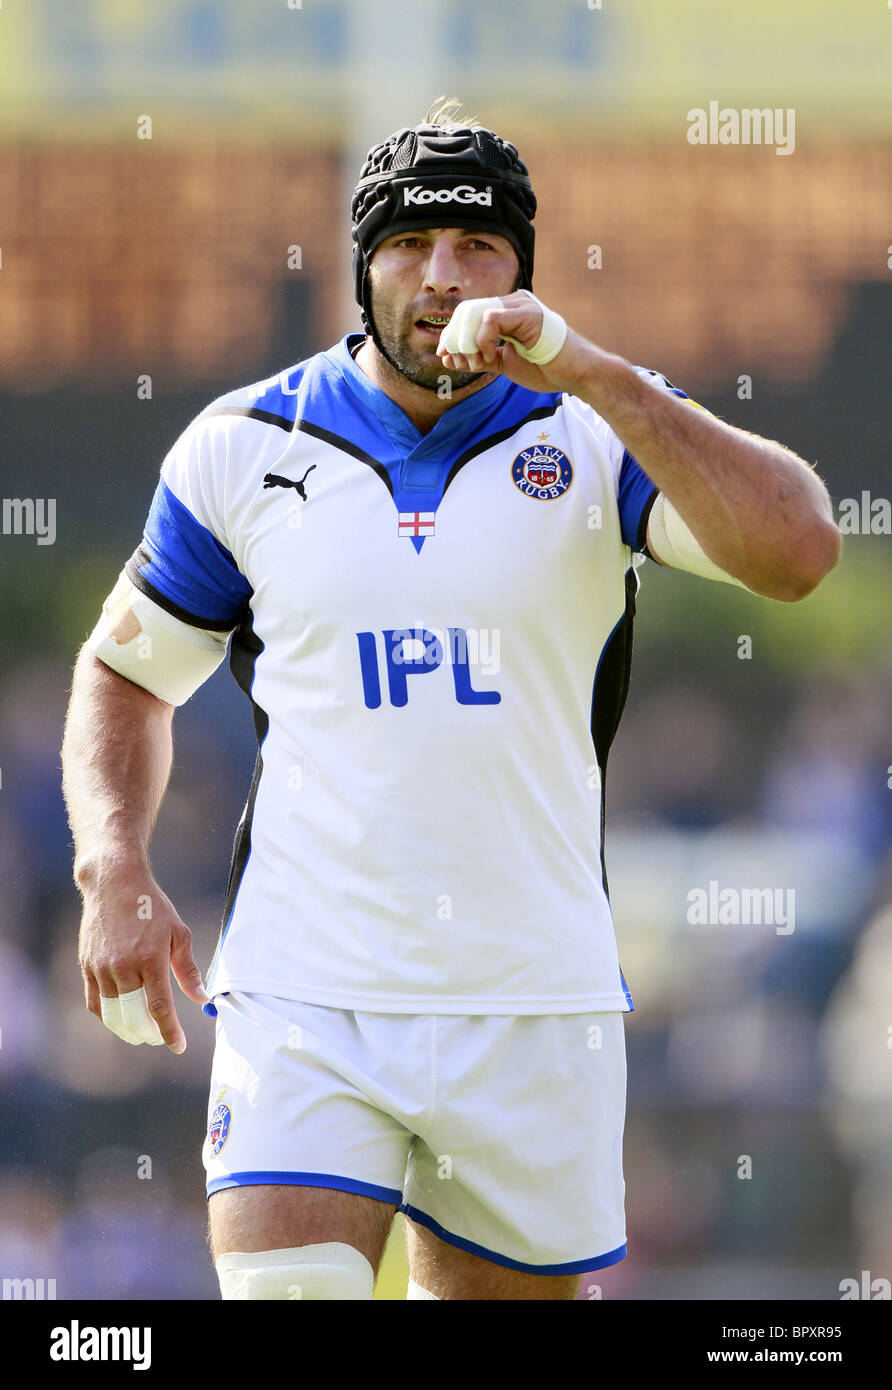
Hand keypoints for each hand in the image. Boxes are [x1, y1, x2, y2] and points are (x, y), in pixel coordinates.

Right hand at [78, 861, 209, 1053]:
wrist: (115, 884)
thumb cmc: (152, 907)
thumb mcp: (178, 933)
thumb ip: (188, 970)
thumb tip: (203, 998)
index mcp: (150, 959)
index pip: (159, 1008)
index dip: (170, 1032)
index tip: (179, 1046)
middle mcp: (124, 967)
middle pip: (134, 1018)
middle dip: (149, 1034)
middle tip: (159, 1037)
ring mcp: (102, 968)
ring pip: (113, 1015)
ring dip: (128, 1029)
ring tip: (141, 1031)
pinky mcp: (86, 966)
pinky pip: (95, 1003)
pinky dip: (108, 1016)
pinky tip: (119, 1017)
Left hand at [436, 290, 583, 393]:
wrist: (576, 374)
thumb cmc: (546, 368)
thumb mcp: (503, 363)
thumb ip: (478, 358)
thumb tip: (447, 357)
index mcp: (507, 310)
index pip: (467, 313)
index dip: (451, 335)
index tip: (447, 358)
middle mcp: (513, 301)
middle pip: (467, 311)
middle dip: (455, 339)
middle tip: (462, 362)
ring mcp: (521, 304)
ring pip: (475, 313)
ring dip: (468, 342)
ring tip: (477, 363)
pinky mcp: (528, 313)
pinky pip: (491, 319)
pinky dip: (482, 340)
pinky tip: (489, 357)